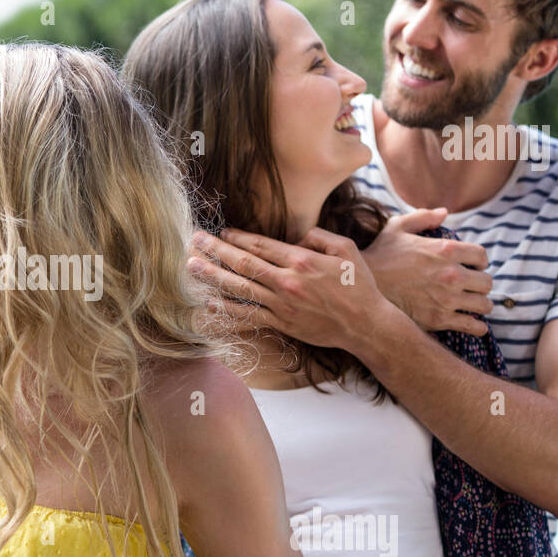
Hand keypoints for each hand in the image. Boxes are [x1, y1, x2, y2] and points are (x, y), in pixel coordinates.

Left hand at [189, 226, 395, 351]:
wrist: (366, 325)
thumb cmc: (359, 285)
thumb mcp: (346, 250)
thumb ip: (319, 237)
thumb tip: (297, 237)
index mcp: (301, 260)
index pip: (261, 245)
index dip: (238, 237)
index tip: (221, 232)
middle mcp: (287, 281)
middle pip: (243, 263)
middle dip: (216, 250)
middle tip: (194, 241)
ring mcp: (282, 304)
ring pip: (240, 288)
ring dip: (213, 276)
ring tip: (191, 266)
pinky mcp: (282, 324)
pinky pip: (248, 316)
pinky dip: (227, 310)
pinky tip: (209, 303)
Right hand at [362, 208, 493, 336]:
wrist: (360, 288)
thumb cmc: (378, 256)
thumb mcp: (396, 228)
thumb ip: (423, 217)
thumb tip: (444, 212)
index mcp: (445, 250)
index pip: (482, 257)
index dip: (479, 262)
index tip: (473, 267)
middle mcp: (452, 274)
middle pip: (487, 282)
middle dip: (481, 284)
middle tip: (472, 288)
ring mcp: (447, 299)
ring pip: (484, 305)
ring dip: (480, 305)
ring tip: (473, 305)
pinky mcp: (440, 319)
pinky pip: (473, 326)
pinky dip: (477, 327)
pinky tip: (473, 324)